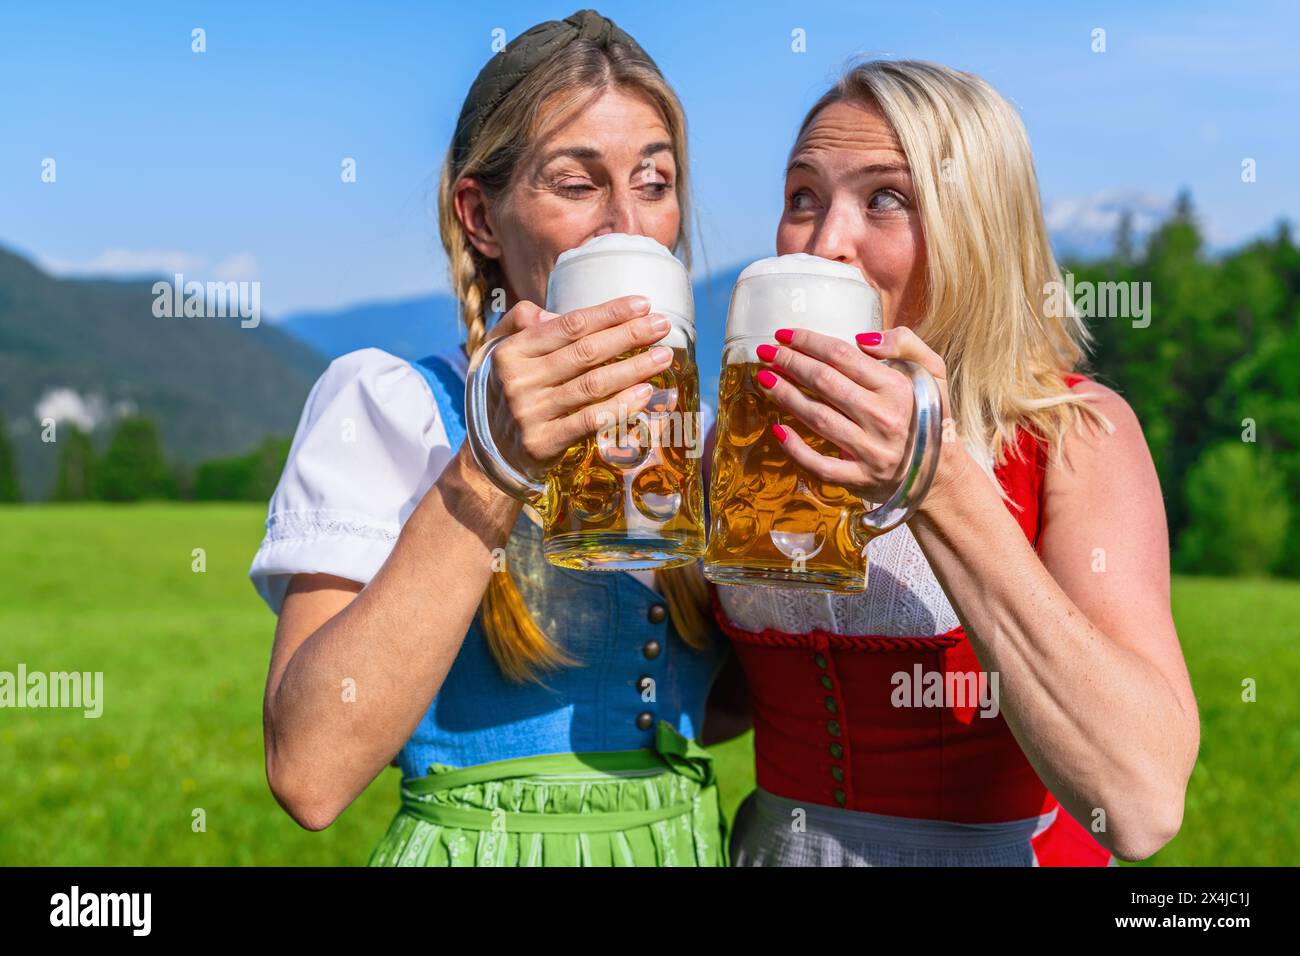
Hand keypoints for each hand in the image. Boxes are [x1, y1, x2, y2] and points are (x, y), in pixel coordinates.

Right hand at [478, 295, 677, 479]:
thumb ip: (519, 322)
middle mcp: (519, 381)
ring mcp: (530, 413)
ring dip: (634, 368)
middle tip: (662, 325)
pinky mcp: (543, 443)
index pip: (569, 325)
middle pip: (586, 352)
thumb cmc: (506, 392)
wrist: (489, 452)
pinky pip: (589, 420)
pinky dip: (620, 406)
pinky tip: (645, 393)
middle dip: (629, 335)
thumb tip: (551, 311)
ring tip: (663, 356)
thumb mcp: (498, 351)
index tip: (642, 304)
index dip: (609, 313)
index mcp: (511, 352)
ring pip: (593, 385)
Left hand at [754, 325, 954, 504]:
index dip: (809, 342)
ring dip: (786, 396)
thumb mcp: (931, 371)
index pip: (843, 356)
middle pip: (824, 383)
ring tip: (764, 379)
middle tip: (766, 353)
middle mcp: (883, 418)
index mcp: (897, 387)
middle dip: (790, 363)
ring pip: (818, 418)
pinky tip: (777, 429)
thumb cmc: (928, 413)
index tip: (784, 335)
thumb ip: (905, 342)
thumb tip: (862, 338)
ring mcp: (871, 451)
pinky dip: (796, 448)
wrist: (940, 471)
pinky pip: (820, 464)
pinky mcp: (860, 478)